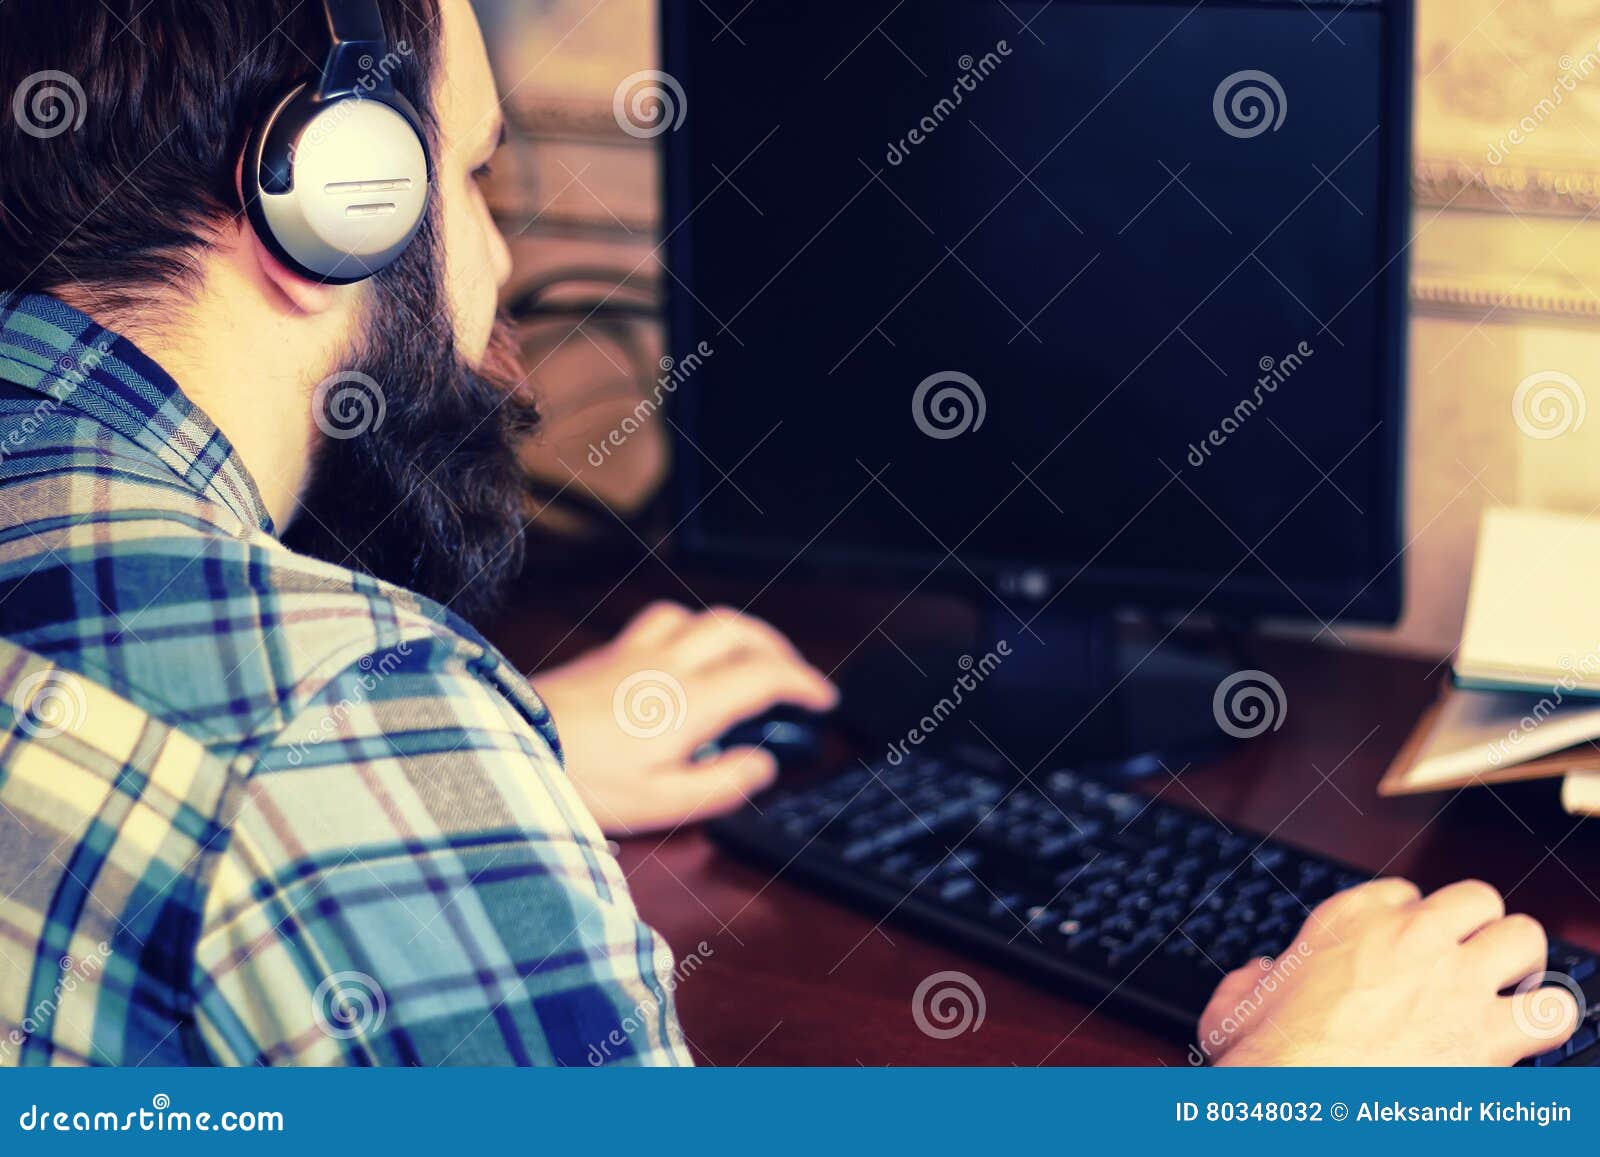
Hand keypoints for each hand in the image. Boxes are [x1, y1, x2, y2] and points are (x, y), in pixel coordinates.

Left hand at [531, 601, 838, 835]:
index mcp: (689, 703)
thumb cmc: (578, 780)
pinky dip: (691, 628)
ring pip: (700, 617)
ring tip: (747, 657)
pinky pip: (662, 619)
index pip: (765, 675)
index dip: (804, 683)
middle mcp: (666, 666)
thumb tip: (761, 765)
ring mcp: (632, 653)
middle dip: (778, 647)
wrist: (509, 748)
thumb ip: (720, 783)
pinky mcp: (604, 654)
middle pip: (740, 630)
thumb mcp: (661, 803)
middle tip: (794, 676)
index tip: (822, 700)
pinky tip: (685, 650)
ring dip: (736, 631)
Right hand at [1199, 878, 1579, 1065]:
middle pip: (1475, 898)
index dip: (1411, 924)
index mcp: (1345, 922)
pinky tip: (1527, 1037)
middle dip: (1478, 929)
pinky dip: (1547, 1020)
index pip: (1404, 893)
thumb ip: (1248, 981)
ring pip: (1525, 935)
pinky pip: (1553, 1010)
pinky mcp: (1489, 1033)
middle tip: (1470, 963)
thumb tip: (1259, 974)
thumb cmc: (1264, 1064)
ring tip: (1508, 991)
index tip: (1408, 952)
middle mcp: (1407, 937)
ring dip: (1519, 963)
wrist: (1296, 1108)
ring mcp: (1455, 979)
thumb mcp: (1233, 1010)